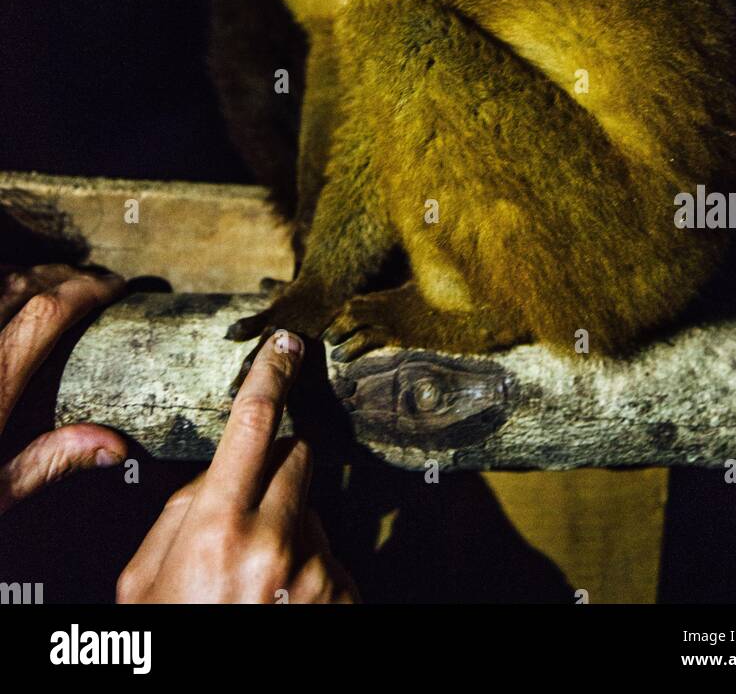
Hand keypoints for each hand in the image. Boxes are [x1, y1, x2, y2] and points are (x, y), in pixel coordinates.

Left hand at [0, 263, 127, 513]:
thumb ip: (46, 462)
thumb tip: (111, 446)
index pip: (47, 313)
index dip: (86, 289)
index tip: (112, 287)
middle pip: (16, 284)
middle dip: (57, 275)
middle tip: (83, 281)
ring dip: (14, 276)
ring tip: (37, 284)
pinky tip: (0, 297)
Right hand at [117, 330, 357, 603]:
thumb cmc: (169, 637)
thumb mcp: (144, 577)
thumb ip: (183, 509)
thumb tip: (221, 470)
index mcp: (219, 526)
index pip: (255, 421)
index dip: (273, 372)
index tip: (289, 342)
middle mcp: (277, 541)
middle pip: (298, 456)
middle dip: (278, 468)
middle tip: (249, 513)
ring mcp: (319, 572)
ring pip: (314, 510)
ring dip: (292, 530)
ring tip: (255, 584)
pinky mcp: (347, 597)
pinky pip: (332, 557)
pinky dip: (310, 570)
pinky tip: (279, 605)